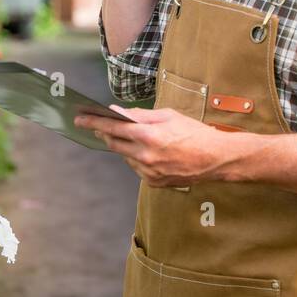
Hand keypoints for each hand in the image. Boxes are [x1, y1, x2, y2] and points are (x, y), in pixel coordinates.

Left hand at [74, 106, 230, 186]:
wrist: (215, 158)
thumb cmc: (195, 133)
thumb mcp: (169, 116)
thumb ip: (143, 115)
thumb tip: (122, 113)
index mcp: (148, 135)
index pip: (113, 127)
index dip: (94, 122)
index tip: (80, 119)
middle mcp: (145, 155)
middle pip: (114, 144)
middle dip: (104, 134)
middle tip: (98, 127)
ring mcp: (148, 171)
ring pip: (126, 156)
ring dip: (125, 147)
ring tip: (139, 139)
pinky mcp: (153, 182)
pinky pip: (137, 167)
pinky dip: (138, 158)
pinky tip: (152, 153)